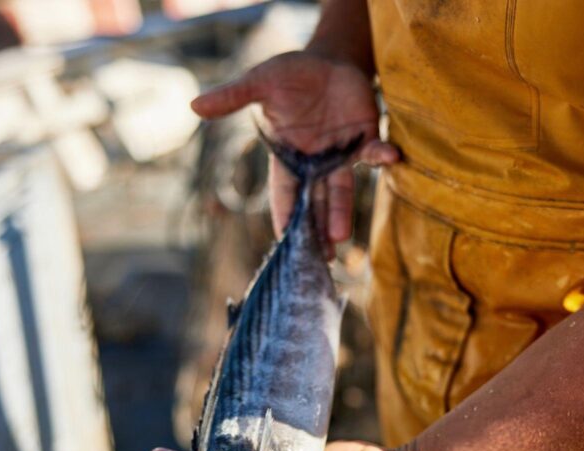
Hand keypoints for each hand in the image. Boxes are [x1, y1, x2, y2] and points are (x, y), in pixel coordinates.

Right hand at [190, 51, 398, 257]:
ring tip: (341, 239)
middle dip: (316, 229)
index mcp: (288, 157)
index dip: (284, 215)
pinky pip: (374, 151)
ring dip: (341, 213)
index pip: (284, 192)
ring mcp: (341, 154)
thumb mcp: (259, 83)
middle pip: (314, 203)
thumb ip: (233, 97)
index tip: (284, 240)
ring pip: (341, 190)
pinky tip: (390, 158)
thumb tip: (194, 106)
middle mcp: (315, 163)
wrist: (328, 60)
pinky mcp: (365, 138)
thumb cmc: (291, 74)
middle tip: (318, 258)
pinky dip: (381, 155)